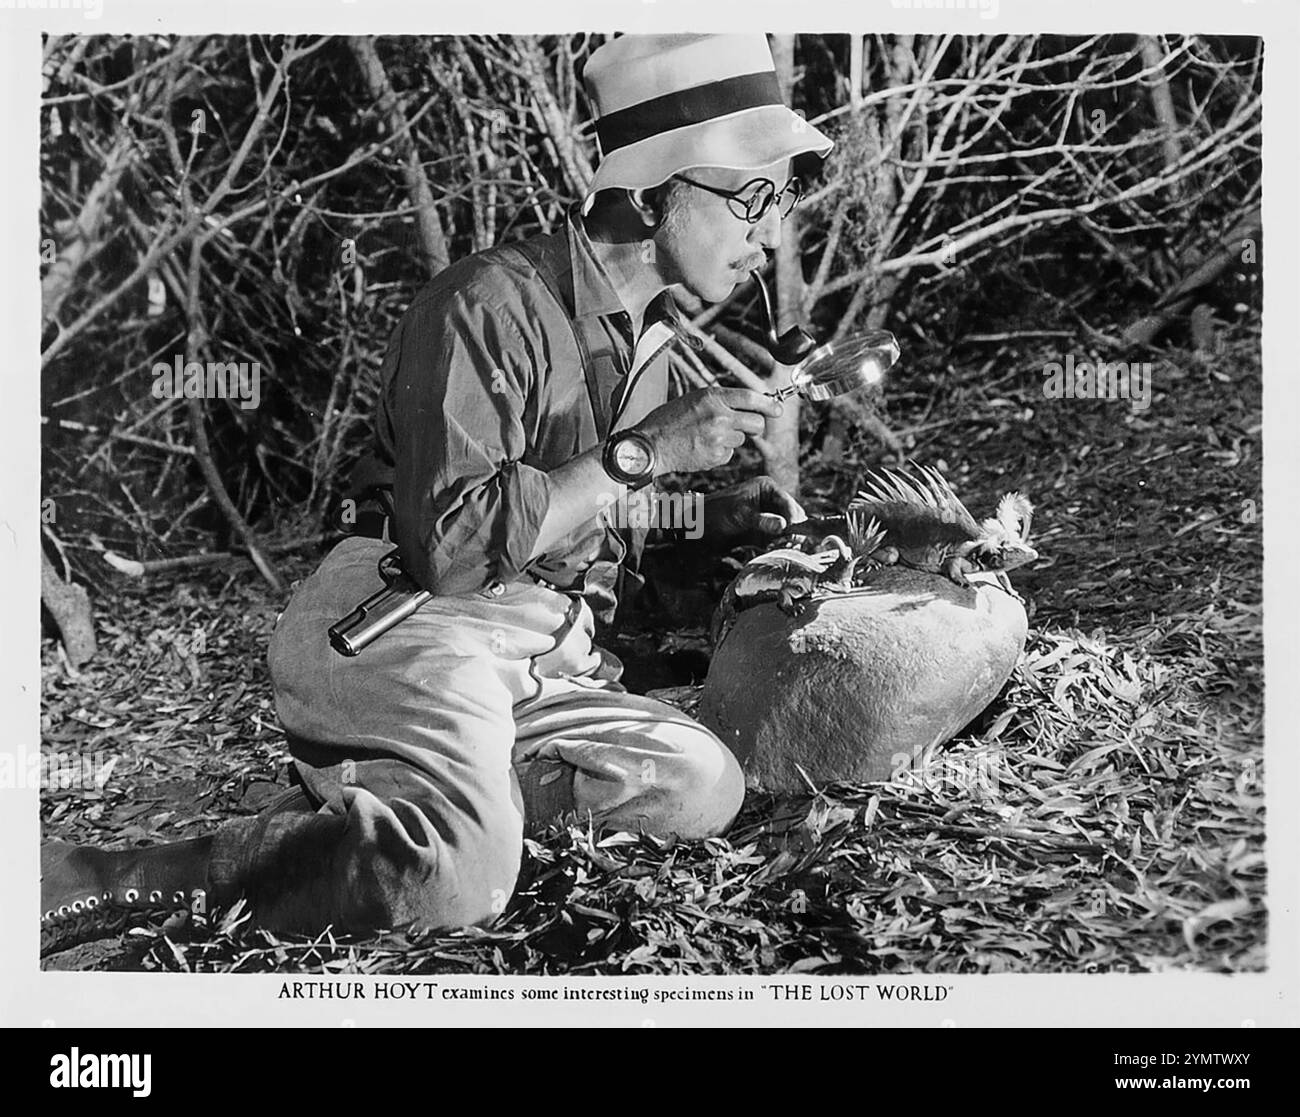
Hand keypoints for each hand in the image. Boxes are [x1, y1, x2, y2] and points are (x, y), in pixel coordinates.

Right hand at [634, 388, 782, 475]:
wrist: (651, 445)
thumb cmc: (669, 421)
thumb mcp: (694, 400)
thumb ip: (720, 401)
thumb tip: (749, 406)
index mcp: (712, 397)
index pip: (751, 397)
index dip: (768, 404)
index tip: (777, 409)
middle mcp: (718, 416)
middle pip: (756, 423)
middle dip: (755, 426)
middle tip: (747, 427)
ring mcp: (718, 438)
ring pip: (741, 439)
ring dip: (731, 439)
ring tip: (708, 436)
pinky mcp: (715, 456)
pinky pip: (729, 454)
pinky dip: (720, 452)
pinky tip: (702, 448)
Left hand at [701, 476, 805, 546]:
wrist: (701, 525)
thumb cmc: (718, 512)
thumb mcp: (740, 515)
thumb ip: (762, 520)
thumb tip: (783, 525)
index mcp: (767, 488)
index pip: (787, 501)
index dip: (792, 517)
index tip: (791, 531)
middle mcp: (771, 500)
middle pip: (792, 516)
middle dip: (793, 530)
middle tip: (790, 543)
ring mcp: (769, 516)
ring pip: (788, 529)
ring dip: (787, 539)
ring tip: (783, 548)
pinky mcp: (765, 531)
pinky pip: (778, 539)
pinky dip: (778, 546)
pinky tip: (774, 551)